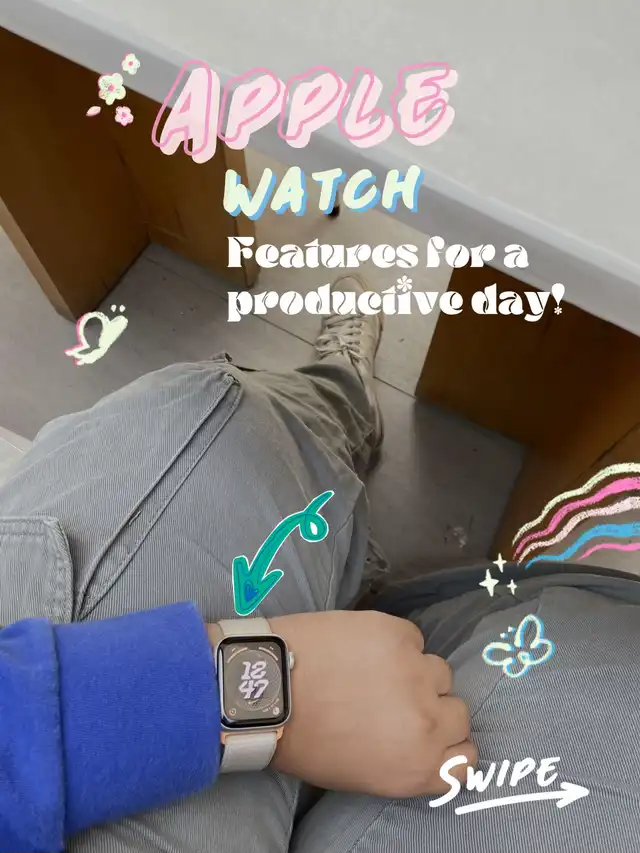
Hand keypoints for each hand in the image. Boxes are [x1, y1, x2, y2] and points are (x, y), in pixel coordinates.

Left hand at [267, 610, 476, 797]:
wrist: (268, 687)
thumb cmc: (302, 738)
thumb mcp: (359, 774)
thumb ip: (404, 761)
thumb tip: (421, 744)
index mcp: (417, 765)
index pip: (467, 757)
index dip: (449, 744)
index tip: (431, 734)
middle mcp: (427, 722)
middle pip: (458, 711)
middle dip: (435, 707)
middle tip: (399, 700)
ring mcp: (415, 672)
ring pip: (439, 670)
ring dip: (416, 672)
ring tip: (377, 671)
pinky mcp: (398, 633)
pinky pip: (413, 638)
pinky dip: (395, 642)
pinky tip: (364, 647)